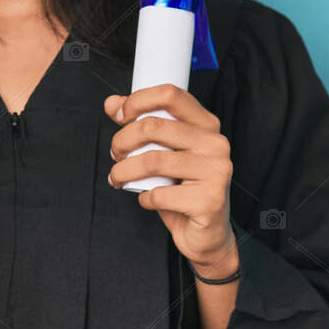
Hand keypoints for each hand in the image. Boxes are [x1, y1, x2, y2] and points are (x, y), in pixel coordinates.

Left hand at [105, 85, 237, 278]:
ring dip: (124, 171)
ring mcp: (216, 171)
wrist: (207, 234)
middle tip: (115, 154)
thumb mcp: (164, 151)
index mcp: (206, 124)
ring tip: (118, 178)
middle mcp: (215, 143)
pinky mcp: (209, 200)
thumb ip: (140, 125)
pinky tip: (146, 199)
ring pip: (152, 161)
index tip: (119, 115)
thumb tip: (112, 103)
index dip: (138, 101)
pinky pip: (160, 194)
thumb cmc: (184, 188)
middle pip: (154, 126)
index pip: (170, 95)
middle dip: (122, 140)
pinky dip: (144, 198)